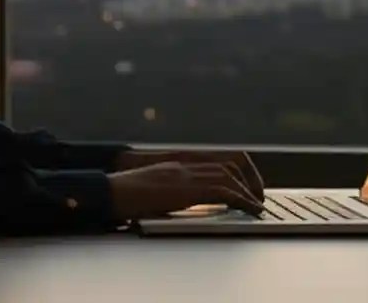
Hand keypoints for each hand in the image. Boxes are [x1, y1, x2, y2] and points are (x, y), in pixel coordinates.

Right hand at [108, 161, 263, 219]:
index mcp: (181, 162)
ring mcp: (187, 174)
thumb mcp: (157, 187)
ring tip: (257, 207)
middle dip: (250, 180)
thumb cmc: (126, 194)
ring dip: (248, 192)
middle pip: (231, 163)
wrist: (110, 191)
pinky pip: (223, 191)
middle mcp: (187, 164)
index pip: (221, 158)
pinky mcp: (186, 189)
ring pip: (230, 176)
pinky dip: (241, 200)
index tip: (249, 186)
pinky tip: (249, 210)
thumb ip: (176, 187)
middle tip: (258, 198)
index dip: (241, 170)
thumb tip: (190, 198)